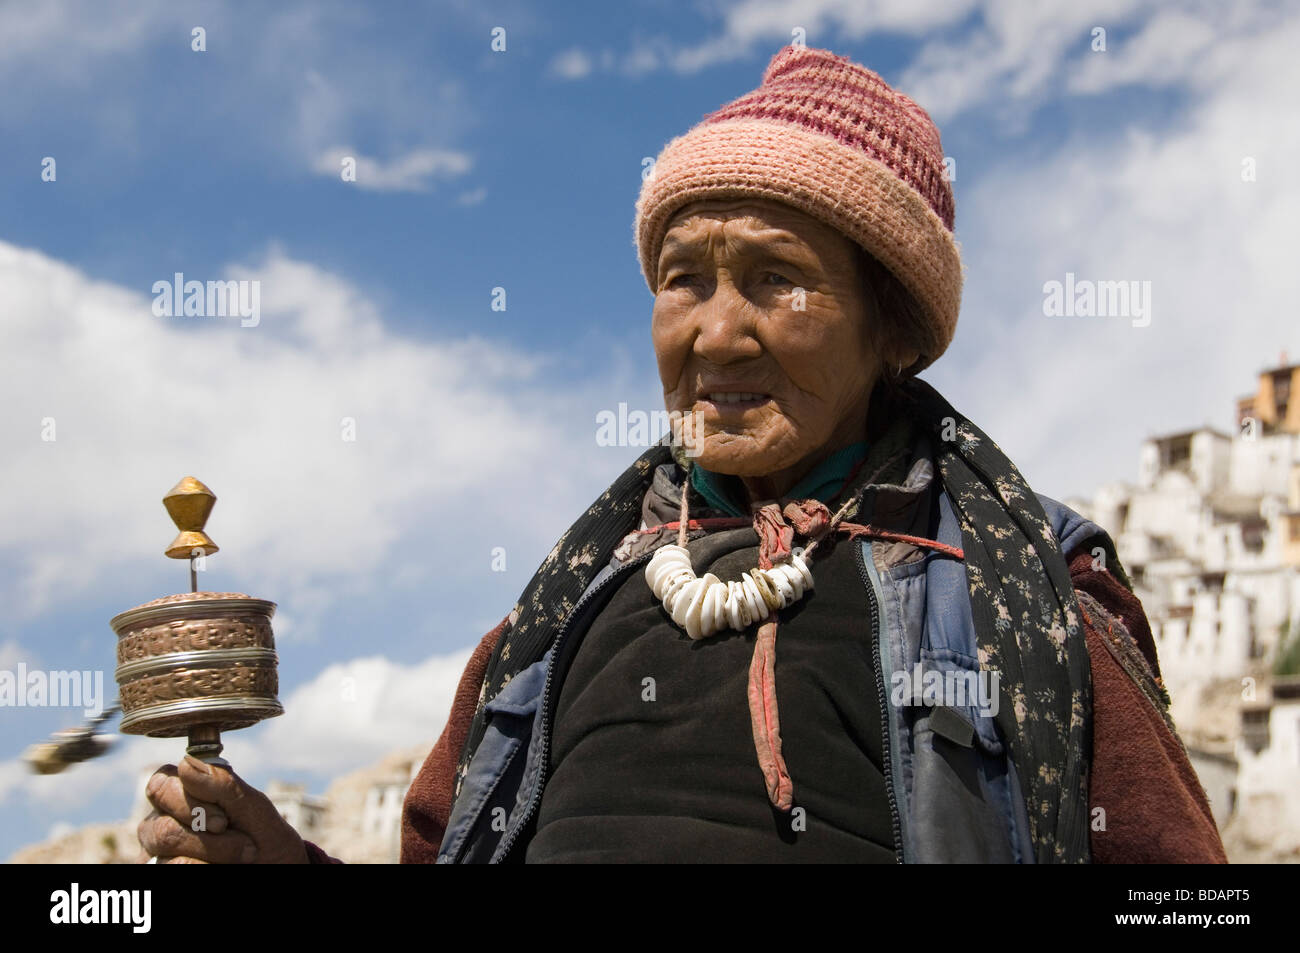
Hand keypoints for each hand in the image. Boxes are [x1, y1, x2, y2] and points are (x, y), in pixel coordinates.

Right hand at [138, 754, 309, 863]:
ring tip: (242, 856)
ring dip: (215, 853)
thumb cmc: (263, 835)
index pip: (161, 785)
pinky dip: (207, 868)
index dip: (191, 803)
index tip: (224, 820)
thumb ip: (222, 783)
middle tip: (243, 842)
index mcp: (180, 792)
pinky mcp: (161, 871)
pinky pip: (176, 869)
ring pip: (169, 850)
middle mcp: (161, 820)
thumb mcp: (251, 806)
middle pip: (162, 826)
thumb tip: (186, 763)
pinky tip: (223, 867)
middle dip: (209, 837)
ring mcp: (158, 852)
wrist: (277, 866)